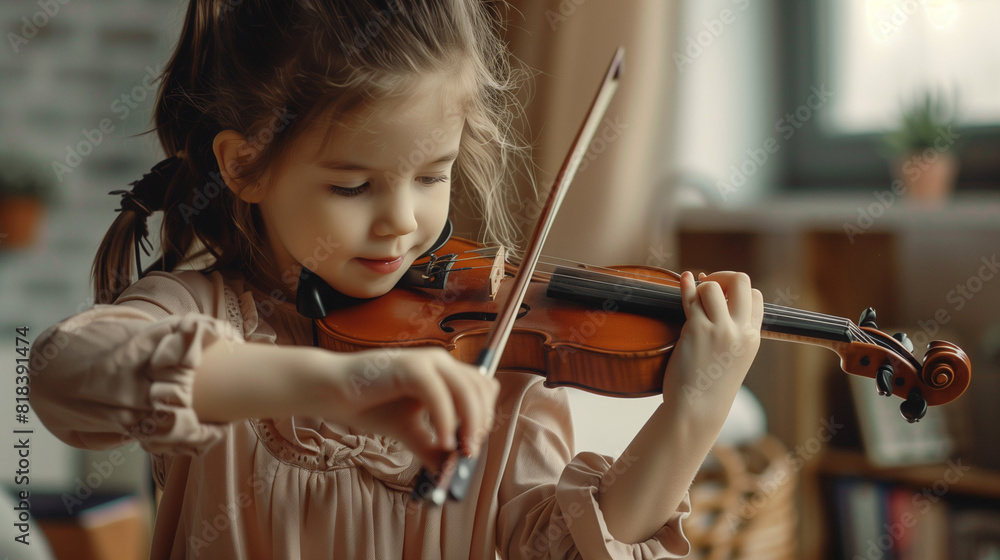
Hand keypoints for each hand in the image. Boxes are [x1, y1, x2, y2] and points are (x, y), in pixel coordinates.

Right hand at [307, 346, 499, 469]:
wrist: (333, 392)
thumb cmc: (369, 405)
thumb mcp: (408, 431)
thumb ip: (431, 447)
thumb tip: (450, 471)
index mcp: (443, 371)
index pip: (483, 387)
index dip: (485, 415)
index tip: (473, 443)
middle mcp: (440, 361)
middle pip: (482, 388)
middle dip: (481, 423)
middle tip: (469, 452)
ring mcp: (427, 361)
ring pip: (467, 390)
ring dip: (470, 423)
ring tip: (459, 451)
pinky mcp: (411, 367)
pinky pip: (439, 395)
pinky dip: (446, 422)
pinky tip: (442, 443)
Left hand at [661, 271, 763, 429]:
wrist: (697, 409)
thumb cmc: (710, 385)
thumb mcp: (734, 357)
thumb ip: (733, 331)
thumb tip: (719, 299)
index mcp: (753, 337)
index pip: (754, 295)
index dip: (736, 289)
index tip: (721, 294)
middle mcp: (740, 330)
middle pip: (739, 280)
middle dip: (722, 276)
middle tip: (708, 285)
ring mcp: (719, 329)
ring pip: (711, 287)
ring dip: (699, 289)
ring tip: (692, 302)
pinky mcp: (696, 331)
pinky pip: (690, 298)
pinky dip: (685, 286)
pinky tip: (684, 280)